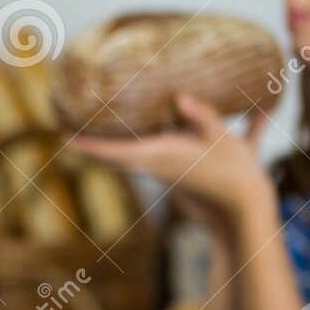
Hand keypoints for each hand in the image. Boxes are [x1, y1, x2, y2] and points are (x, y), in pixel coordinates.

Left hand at [67, 93, 274, 227]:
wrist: (244, 212)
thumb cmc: (236, 175)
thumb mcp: (224, 141)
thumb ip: (202, 117)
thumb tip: (180, 98)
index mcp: (162, 157)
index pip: (116, 152)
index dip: (89, 145)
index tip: (65, 137)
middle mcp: (157, 165)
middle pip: (115, 154)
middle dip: (93, 143)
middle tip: (70, 129)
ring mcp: (165, 170)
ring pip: (129, 155)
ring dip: (111, 142)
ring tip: (94, 126)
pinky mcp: (176, 172)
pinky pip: (146, 155)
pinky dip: (134, 144)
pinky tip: (146, 127)